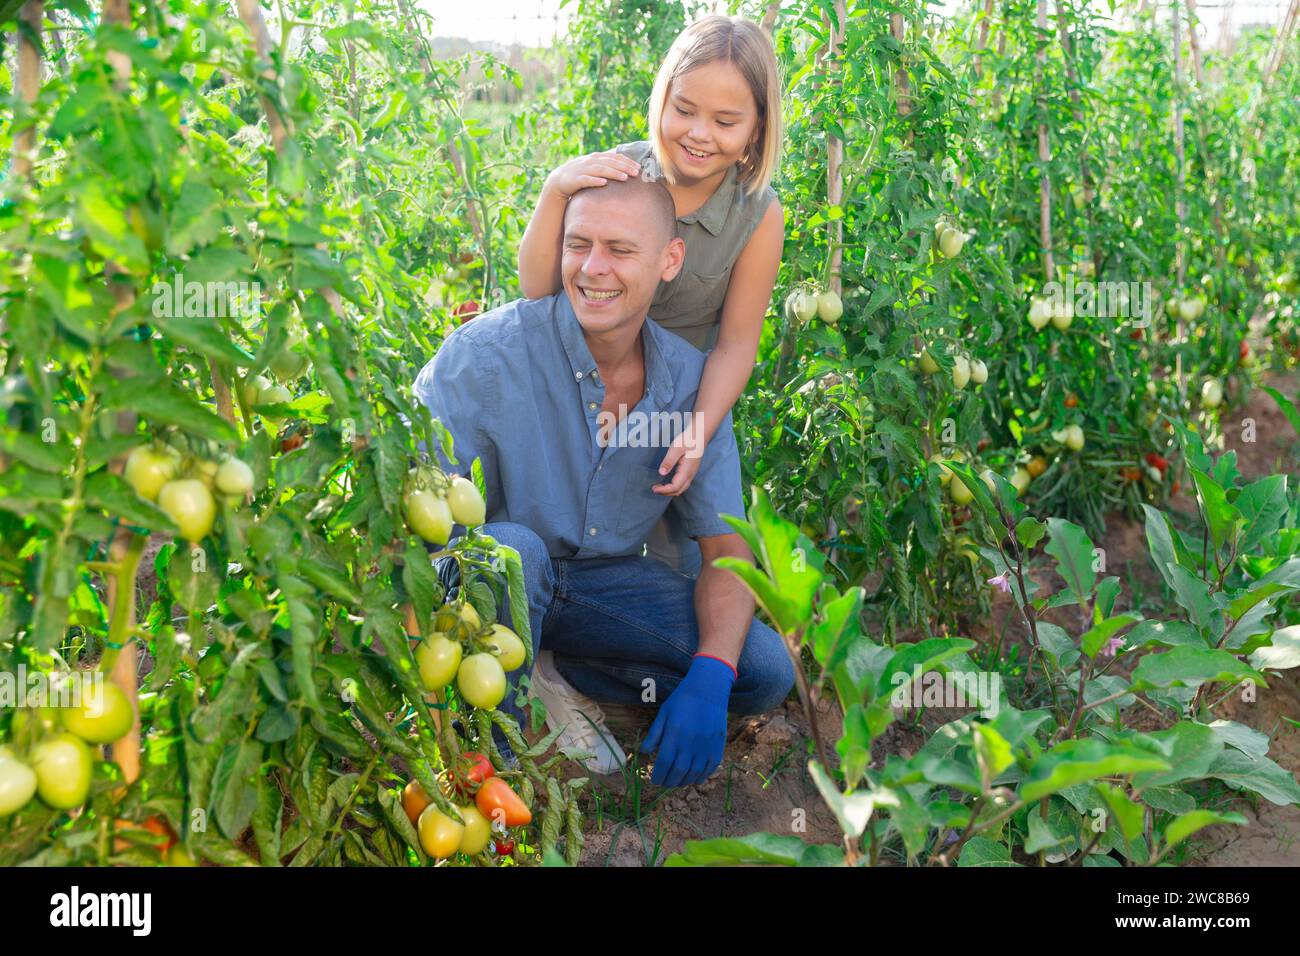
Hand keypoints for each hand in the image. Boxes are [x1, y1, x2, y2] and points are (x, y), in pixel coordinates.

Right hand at [546, 150, 642, 200]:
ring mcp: (583, 169)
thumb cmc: (581, 174)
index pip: (615, 157)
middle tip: (636, 173)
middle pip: (610, 162)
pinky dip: (595, 181)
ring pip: (600, 170)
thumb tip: (627, 168)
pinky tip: (603, 183)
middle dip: (624, 167)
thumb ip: (608, 166)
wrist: (559, 180)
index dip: (627, 161)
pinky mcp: (576, 179)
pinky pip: (586, 180)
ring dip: (613, 173)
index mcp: (597, 157)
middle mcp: (591, 161)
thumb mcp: (595, 167)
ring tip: (624, 177)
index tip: (639, 167)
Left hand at [641, 655, 734, 786]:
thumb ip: (654, 734)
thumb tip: (644, 753)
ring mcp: (706, 746)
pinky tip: (693, 778)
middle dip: (668, 781)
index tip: (653, 780)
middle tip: (663, 783)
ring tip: (676, 782)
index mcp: (675, 733)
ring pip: (694, 774)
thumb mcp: (664, 713)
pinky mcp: (718, 747)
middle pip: (678, 771)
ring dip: (683, 782)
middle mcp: (691, 742)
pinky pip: (709, 769)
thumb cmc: (682, 699)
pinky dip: (700, 777)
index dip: (658, 775)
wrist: (709, 689)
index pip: (664, 762)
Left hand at [652, 422, 705, 495]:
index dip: (663, 490)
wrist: (699, 435)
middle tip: (655, 489)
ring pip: (681, 488)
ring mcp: (691, 473)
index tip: (653, 488)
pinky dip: (674, 486)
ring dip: (670, 490)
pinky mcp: (690, 470)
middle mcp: (690, 475)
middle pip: (678, 491)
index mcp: (686, 471)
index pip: (675, 487)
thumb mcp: (676, 449)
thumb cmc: (688, 440)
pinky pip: (682, 483)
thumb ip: (669, 461)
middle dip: (666, 493)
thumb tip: (661, 473)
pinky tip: (667, 481)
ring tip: (659, 487)